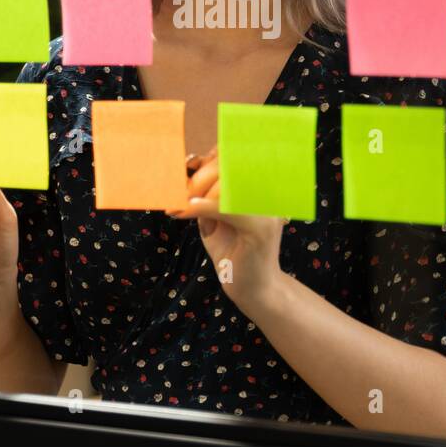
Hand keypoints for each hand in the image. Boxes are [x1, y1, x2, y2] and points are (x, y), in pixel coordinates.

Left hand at [167, 147, 286, 313]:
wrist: (251, 289)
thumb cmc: (232, 251)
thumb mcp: (214, 217)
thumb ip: (206, 193)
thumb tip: (187, 166)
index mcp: (261, 186)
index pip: (235, 157)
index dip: (209, 158)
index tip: (186, 167)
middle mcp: (269, 193)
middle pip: (231, 166)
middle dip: (199, 178)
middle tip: (176, 193)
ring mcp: (267, 209)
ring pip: (227, 185)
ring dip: (196, 194)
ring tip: (177, 207)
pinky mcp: (260, 227)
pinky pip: (226, 209)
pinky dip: (203, 208)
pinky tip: (185, 211)